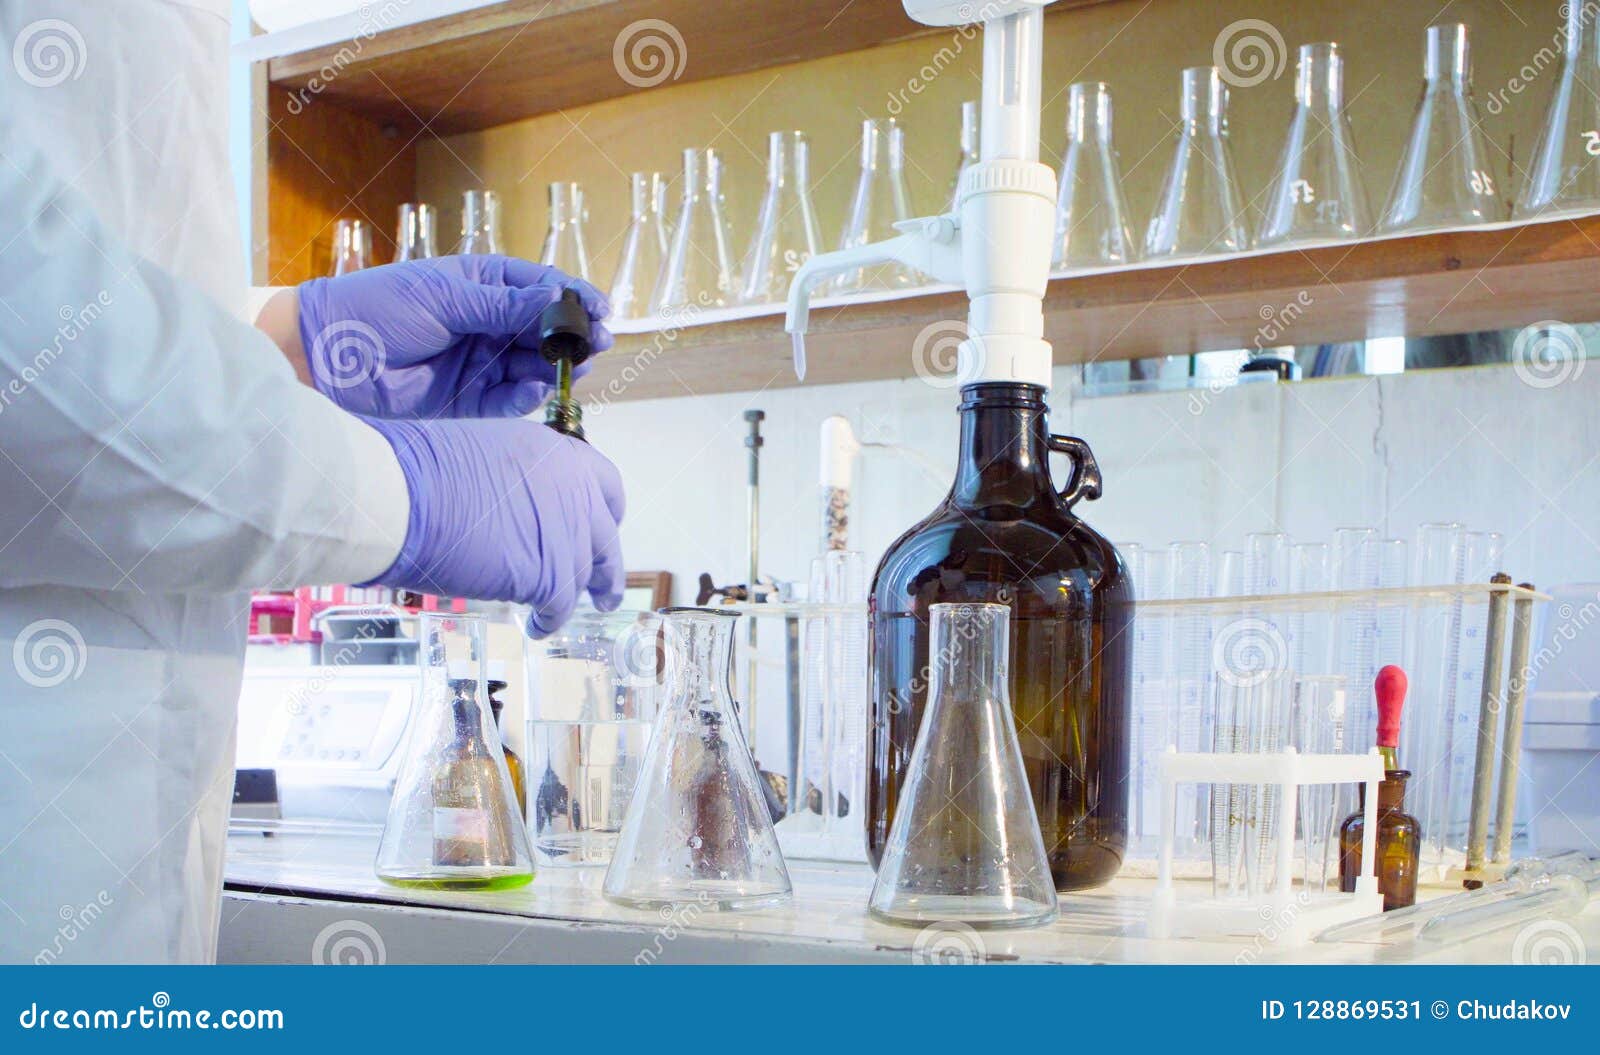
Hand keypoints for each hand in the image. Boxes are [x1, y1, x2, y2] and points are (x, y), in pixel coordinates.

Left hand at [297, 255, 612, 418]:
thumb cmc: (376, 309)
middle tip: (593, 345)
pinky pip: (510, 400)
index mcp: (483, 285)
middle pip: (546, 331)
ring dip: (554, 368)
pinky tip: (531, 388)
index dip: (573, 299)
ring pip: (534, 367)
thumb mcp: (446, 296)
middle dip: (572, 337)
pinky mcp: (469, 400)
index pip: (542, 289)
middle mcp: (488, 323)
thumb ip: (505, 306)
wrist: (325, 355)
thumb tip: (561, 304)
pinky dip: (525, 397)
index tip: (601, 310)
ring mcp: (480, 362)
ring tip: (569, 368)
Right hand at [361, 416, 624, 635]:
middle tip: (604, 592)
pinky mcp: (548, 576)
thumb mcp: (488, 453)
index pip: (606, 487)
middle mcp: (573, 491)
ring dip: (572, 599)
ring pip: (583, 575)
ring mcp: (565, 534)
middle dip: (606, 569)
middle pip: (606, 539)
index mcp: (559, 454)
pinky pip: (560, 606)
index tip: (603, 530)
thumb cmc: (420, 469)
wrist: (401, 495)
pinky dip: (549, 621)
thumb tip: (521, 507)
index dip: (605, 514)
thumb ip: (520, 480)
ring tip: (558, 614)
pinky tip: (537, 627)